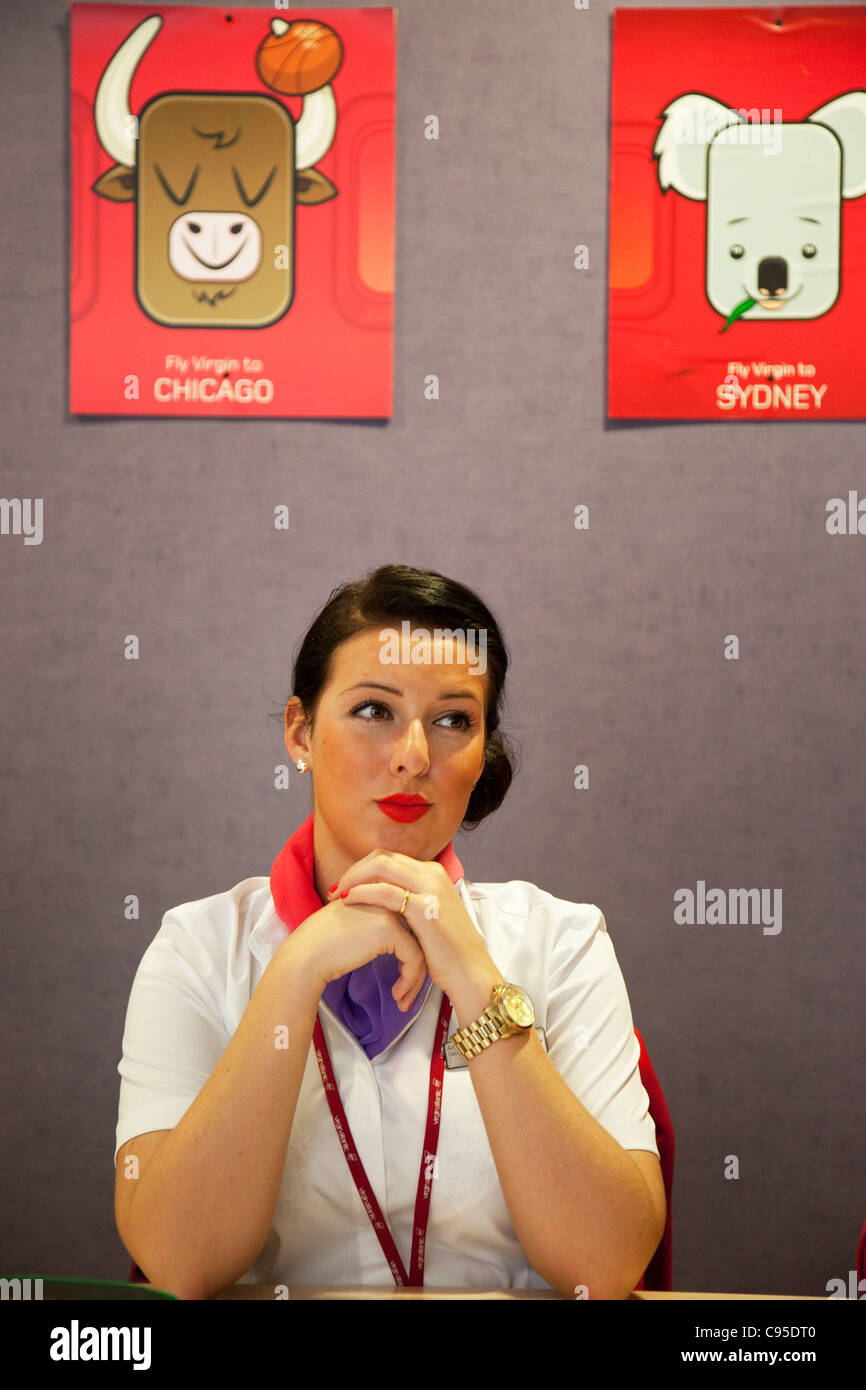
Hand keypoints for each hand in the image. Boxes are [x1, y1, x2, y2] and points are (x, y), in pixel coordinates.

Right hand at [287, 895, 428, 1008]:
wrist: (306, 955)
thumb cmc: (322, 947)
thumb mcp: (354, 926)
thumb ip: (376, 925)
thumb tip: (401, 945)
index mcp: (377, 893)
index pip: (409, 921)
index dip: (411, 951)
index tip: (405, 977)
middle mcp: (386, 896)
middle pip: (418, 933)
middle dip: (418, 967)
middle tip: (408, 993)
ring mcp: (388, 910)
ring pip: (420, 946)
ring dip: (415, 978)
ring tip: (403, 999)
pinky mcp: (389, 928)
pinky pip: (414, 957)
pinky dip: (409, 979)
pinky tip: (397, 995)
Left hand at [327, 850, 502, 1017]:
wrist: (469, 972)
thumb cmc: (447, 950)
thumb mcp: (430, 915)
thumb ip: (411, 900)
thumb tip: (384, 898)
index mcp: (434, 873)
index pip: (390, 858)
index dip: (363, 868)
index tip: (346, 884)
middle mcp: (433, 874)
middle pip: (383, 857)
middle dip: (355, 870)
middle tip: (336, 888)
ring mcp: (430, 888)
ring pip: (381, 866)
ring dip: (354, 877)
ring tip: (337, 894)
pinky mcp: (424, 908)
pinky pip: (385, 891)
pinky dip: (362, 892)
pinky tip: (348, 901)